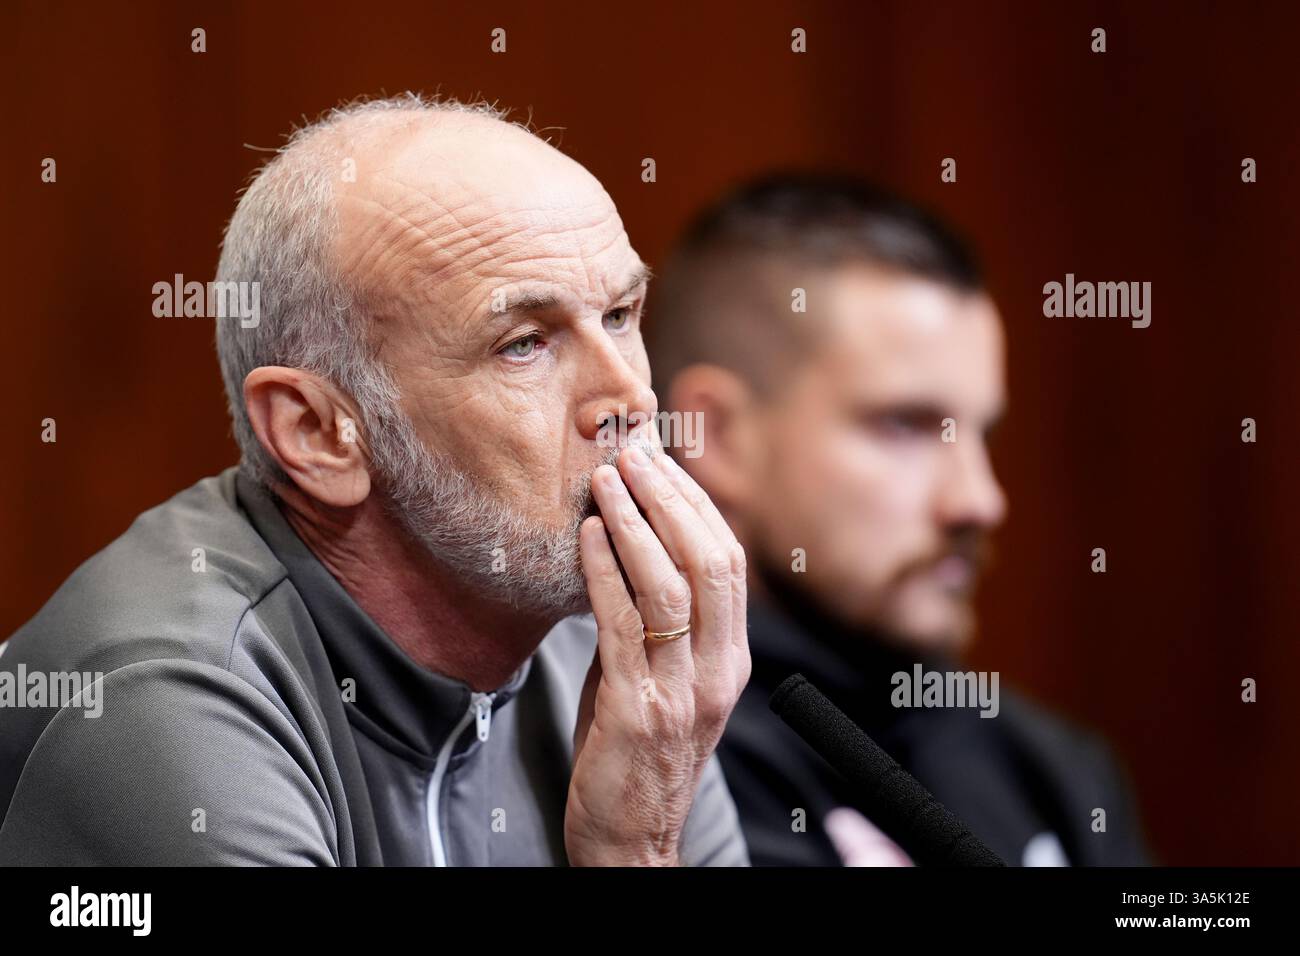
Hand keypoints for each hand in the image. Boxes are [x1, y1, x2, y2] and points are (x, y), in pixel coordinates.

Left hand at [565, 444, 749, 865]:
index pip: (727, 562)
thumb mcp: (659, 680)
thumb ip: (651, 624)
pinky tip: (589, 535)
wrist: (630, 840)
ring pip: (674, 585)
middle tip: (634, 452)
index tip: (661, 460)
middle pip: (711, 561)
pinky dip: (607, 571)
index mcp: (732, 658)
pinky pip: (625, 624)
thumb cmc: (636, 755)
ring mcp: (685, 691)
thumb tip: (620, 551)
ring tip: (607, 479)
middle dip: (672, 498)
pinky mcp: (640, 711)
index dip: (695, 504)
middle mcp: (720, 670)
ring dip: (638, 522)